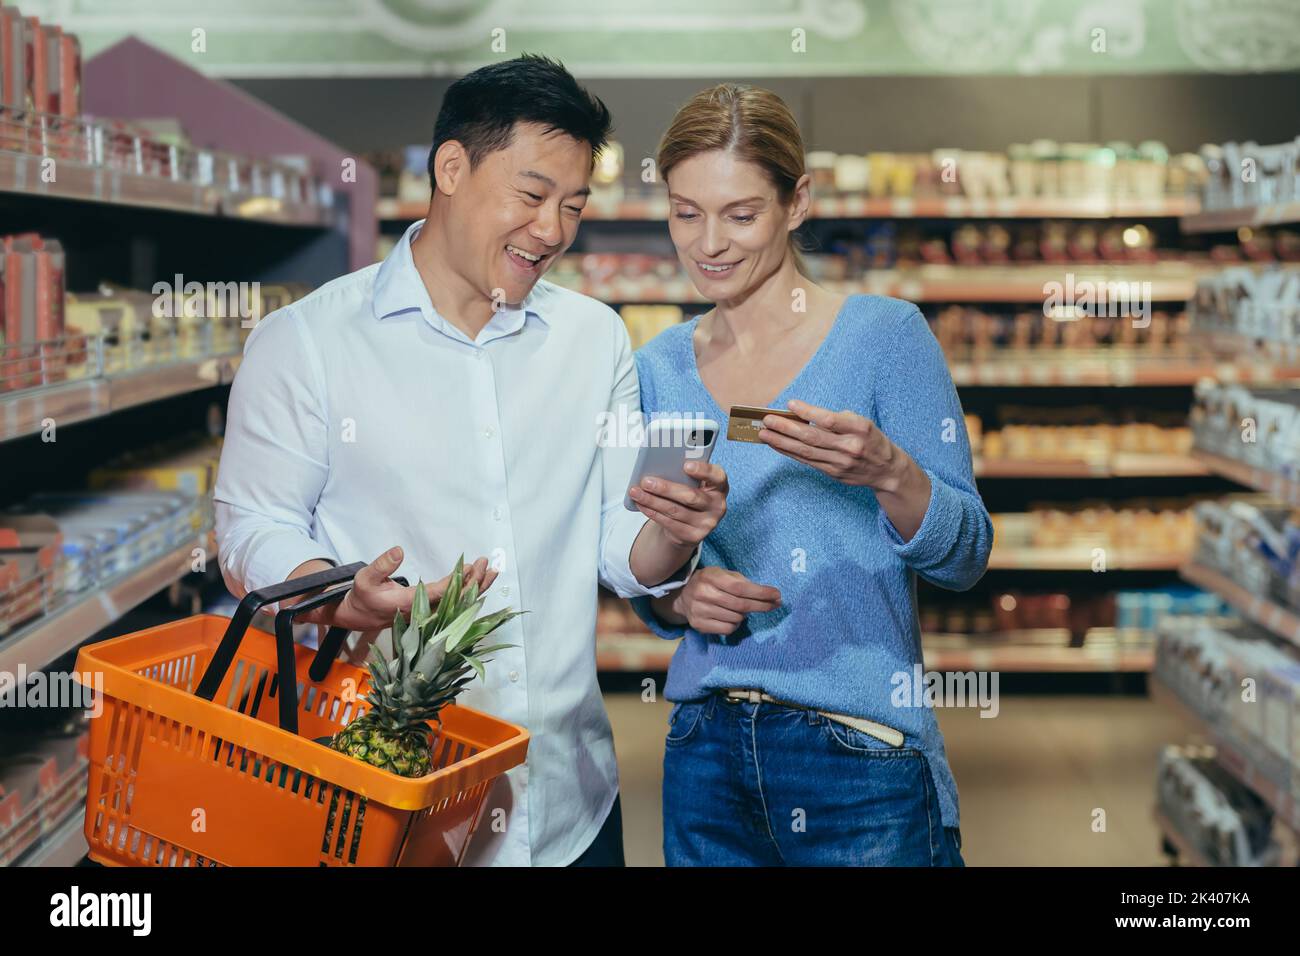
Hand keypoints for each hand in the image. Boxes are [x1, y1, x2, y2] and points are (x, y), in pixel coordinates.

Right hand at [298, 547, 496, 632]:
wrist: (361, 615)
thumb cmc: (364, 595)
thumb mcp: (365, 578)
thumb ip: (381, 565)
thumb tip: (398, 550)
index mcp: (408, 604)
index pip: (438, 594)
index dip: (456, 581)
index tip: (471, 567)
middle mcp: (423, 613)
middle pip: (455, 601)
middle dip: (473, 582)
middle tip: (486, 563)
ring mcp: (429, 615)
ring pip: (459, 604)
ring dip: (476, 588)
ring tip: (493, 571)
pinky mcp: (432, 614)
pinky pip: (456, 604)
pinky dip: (470, 592)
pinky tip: (481, 582)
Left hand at [627, 460, 727, 547]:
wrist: (690, 525)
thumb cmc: (689, 495)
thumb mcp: (693, 484)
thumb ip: (684, 475)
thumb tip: (658, 467)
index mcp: (720, 486)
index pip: (717, 476)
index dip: (703, 470)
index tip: (685, 465)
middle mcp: (717, 506)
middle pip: (690, 496)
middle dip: (665, 488)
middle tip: (646, 481)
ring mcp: (707, 523)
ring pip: (675, 510)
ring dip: (652, 501)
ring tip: (636, 492)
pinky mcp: (694, 536)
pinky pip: (669, 522)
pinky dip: (652, 512)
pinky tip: (641, 504)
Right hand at [671, 566, 779, 635]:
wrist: (683, 596)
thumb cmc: (711, 583)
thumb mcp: (723, 575)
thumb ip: (743, 583)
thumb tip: (770, 596)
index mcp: (710, 576)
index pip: (740, 588)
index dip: (761, 592)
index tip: (777, 595)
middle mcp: (702, 593)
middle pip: (740, 605)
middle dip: (762, 605)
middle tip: (775, 605)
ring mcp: (699, 610)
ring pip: (736, 618)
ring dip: (745, 615)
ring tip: (742, 608)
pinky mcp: (698, 624)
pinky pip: (728, 629)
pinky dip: (735, 624)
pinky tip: (732, 617)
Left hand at [758, 399, 910, 489]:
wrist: (887, 470)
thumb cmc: (870, 439)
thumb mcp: (861, 422)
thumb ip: (835, 420)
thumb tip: (801, 416)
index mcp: (860, 429)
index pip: (830, 420)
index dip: (808, 412)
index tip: (790, 404)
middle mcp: (850, 447)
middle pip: (812, 437)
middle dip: (786, 428)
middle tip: (767, 420)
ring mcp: (841, 463)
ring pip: (806, 452)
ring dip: (782, 442)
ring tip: (764, 434)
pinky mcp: (833, 473)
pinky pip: (807, 461)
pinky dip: (790, 452)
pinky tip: (777, 445)